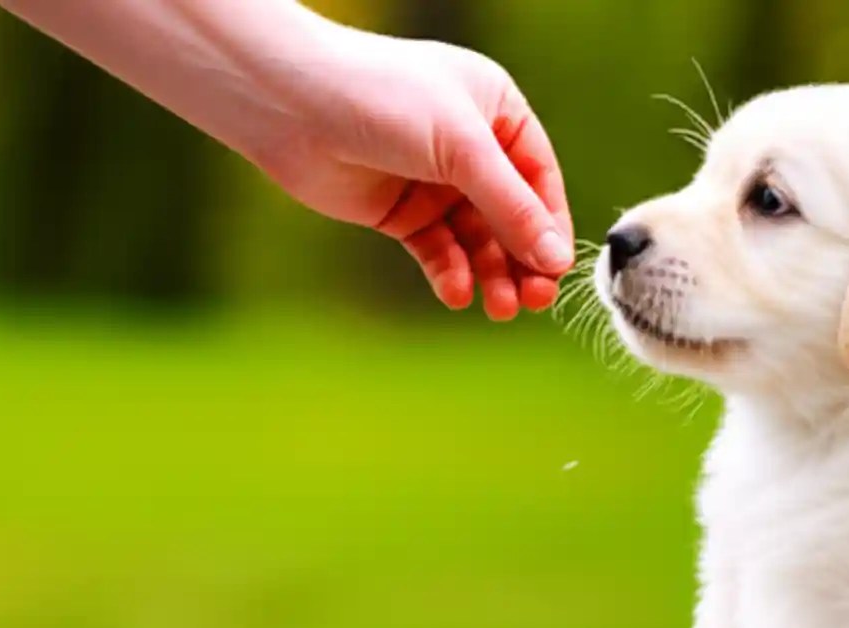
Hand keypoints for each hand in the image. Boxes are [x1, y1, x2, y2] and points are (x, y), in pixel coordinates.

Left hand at [255, 29, 574, 319]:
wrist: (291, 105)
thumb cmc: (382, 98)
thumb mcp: (462, 148)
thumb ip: (512, 206)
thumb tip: (556, 260)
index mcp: (496, 111)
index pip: (538, 178)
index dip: (549, 226)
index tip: (556, 270)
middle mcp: (470, 147)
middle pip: (510, 215)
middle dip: (522, 259)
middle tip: (534, 301)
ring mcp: (434, 181)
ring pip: (476, 238)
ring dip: (490, 273)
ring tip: (499, 308)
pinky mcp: (401, 210)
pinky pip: (437, 249)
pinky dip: (450, 272)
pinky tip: (457, 293)